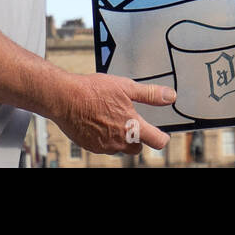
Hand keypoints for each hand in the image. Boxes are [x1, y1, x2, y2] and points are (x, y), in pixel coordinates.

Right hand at [54, 72, 174, 154]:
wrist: (65, 98)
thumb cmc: (93, 91)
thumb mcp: (126, 87)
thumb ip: (150, 94)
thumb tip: (170, 96)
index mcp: (132, 127)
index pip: (156, 141)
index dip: (162, 138)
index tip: (163, 134)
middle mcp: (119, 141)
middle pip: (137, 147)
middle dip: (138, 137)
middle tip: (132, 122)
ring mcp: (104, 146)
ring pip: (120, 147)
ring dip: (120, 138)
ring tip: (113, 119)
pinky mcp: (91, 147)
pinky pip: (104, 146)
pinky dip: (105, 138)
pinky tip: (99, 122)